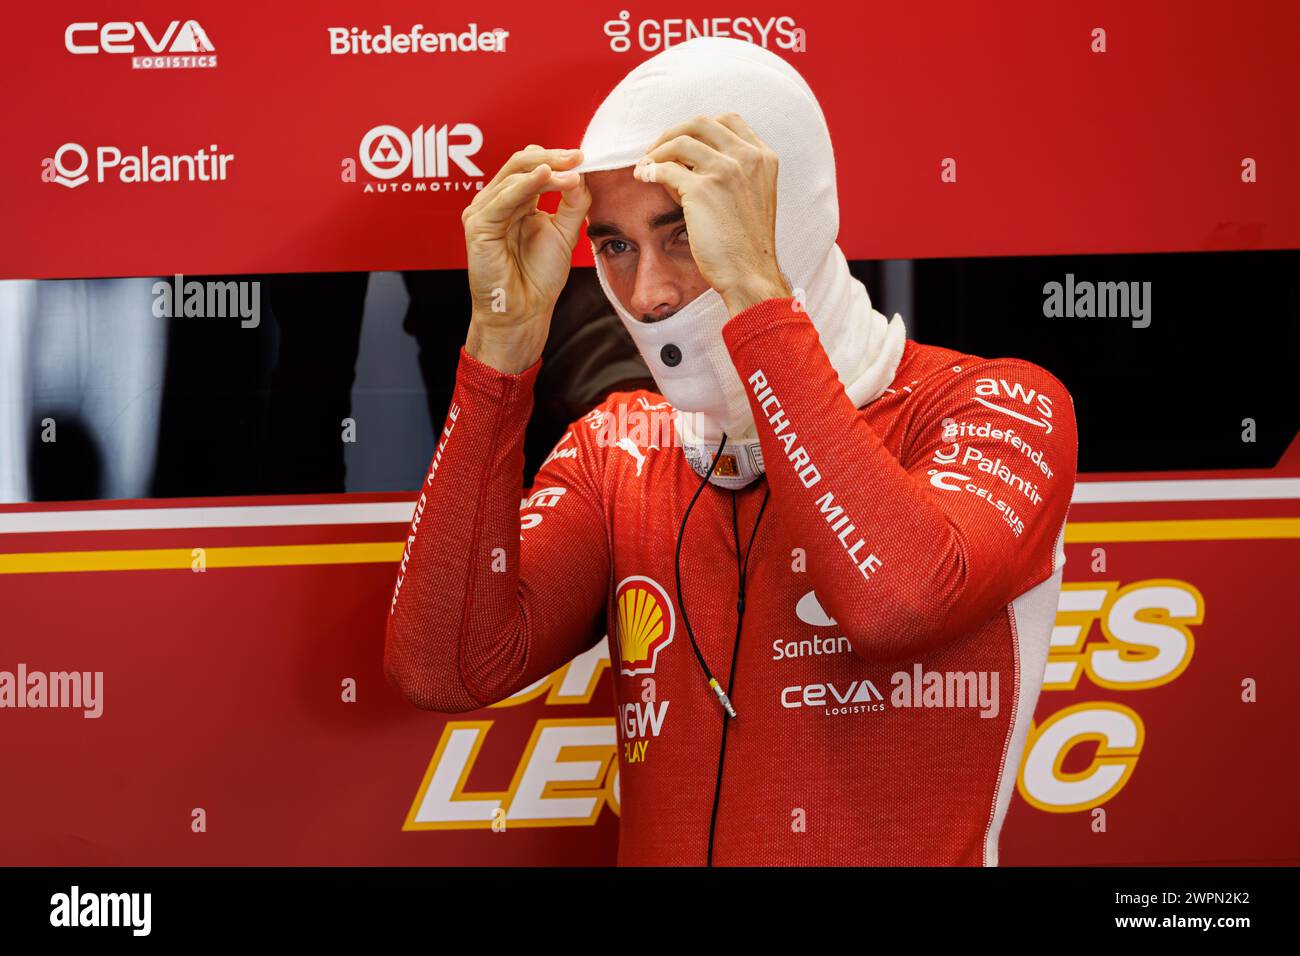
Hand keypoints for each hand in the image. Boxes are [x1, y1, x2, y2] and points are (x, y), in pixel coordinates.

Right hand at [462, 145, 590, 372]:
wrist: (524, 312)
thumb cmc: (539, 278)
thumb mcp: (564, 233)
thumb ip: (572, 203)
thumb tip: (580, 172)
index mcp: (515, 201)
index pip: (532, 167)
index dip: (557, 158)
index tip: (585, 157)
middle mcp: (497, 202)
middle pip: (520, 164)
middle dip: (552, 157)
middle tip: (578, 156)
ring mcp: (483, 212)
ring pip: (512, 176)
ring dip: (545, 170)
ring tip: (572, 171)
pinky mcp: (477, 226)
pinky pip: (502, 198)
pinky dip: (524, 185)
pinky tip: (545, 176)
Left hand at [635, 113, 791, 315]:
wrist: (749, 273)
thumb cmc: (745, 243)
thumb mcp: (750, 196)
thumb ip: (729, 172)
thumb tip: (683, 160)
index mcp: (763, 157)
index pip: (729, 120)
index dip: (699, 127)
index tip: (681, 141)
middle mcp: (747, 157)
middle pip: (700, 123)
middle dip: (672, 132)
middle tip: (654, 149)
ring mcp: (726, 171)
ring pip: (680, 142)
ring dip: (657, 151)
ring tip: (646, 166)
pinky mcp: (702, 189)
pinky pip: (666, 169)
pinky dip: (650, 170)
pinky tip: (644, 178)